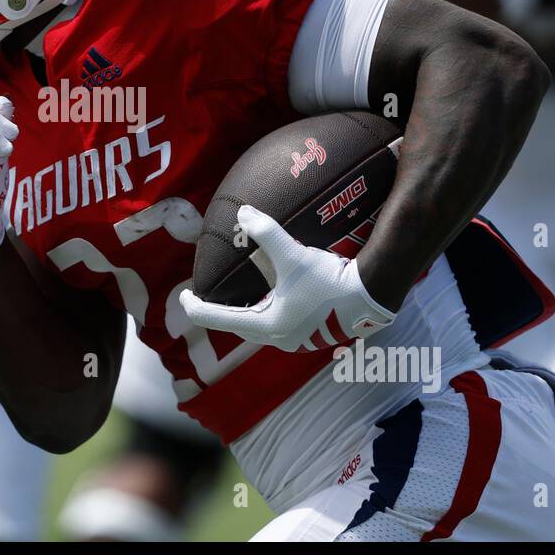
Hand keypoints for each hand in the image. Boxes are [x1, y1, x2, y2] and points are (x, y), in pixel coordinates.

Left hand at [180, 205, 395, 351]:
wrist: (370, 295)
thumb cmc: (330, 279)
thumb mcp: (293, 255)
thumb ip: (266, 233)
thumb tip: (244, 214)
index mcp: (267, 325)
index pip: (215, 319)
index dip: (194, 307)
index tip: (183, 295)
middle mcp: (277, 338)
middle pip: (236, 324)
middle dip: (221, 308)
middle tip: (208, 292)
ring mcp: (294, 340)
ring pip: (257, 325)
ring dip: (247, 309)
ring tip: (240, 290)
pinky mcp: (307, 334)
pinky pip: (276, 323)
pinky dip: (266, 309)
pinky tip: (273, 293)